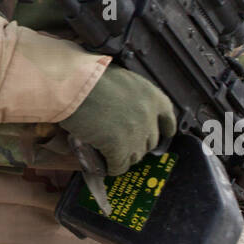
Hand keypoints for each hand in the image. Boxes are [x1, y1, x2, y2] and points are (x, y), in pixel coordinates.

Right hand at [59, 64, 176, 175]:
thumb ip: (131, 96)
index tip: (161, 134)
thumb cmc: (90, 77)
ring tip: (109, 151)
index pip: (168, 120)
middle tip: (121, 140)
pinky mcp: (119, 148)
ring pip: (135, 156)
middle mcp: (149, 116)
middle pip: (151, 141)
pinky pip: (118, 166)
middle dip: (137, 143)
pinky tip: (103, 163)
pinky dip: (111, 166)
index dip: (163, 129)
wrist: (75, 85)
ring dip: (124, 155)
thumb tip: (127, 109)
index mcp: (152, 96)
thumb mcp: (121, 79)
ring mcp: (135, 134)